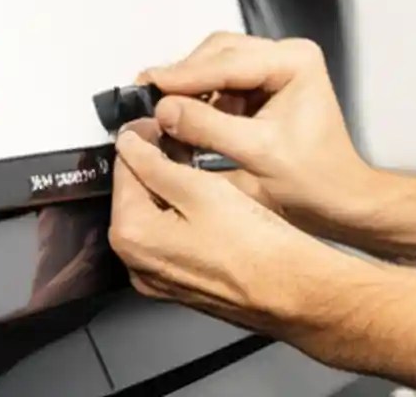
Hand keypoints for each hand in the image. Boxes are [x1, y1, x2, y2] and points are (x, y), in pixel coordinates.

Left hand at [108, 119, 365, 340]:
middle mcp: (135, 262)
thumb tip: (130, 144)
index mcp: (132, 235)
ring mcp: (156, 277)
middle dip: (153, 164)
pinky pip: (168, 239)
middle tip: (179, 140)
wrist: (292, 292)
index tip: (156, 123)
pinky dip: (179, 215)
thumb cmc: (255, 247)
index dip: (140, 139)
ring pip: (152, 216)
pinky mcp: (178, 283)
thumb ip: (155, 163)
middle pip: (134, 195)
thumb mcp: (200, 189)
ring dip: (168, 188)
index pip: (123, 170)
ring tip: (196, 167)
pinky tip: (205, 202)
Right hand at [141, 33, 379, 235]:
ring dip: (187, 86)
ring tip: (159, 109)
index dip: (185, 75)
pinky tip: (180, 116)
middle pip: (217, 53)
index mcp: (295, 62)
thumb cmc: (314, 179)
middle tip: (146, 96)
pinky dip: (197, 97)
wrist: (338, 198)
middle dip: (183, 76)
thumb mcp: (258, 154)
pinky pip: (218, 81)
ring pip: (213, 64)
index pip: (229, 61)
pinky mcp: (259, 86)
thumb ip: (209, 128)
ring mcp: (272, 68)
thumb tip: (164, 109)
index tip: (149, 86)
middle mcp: (285, 55)